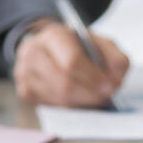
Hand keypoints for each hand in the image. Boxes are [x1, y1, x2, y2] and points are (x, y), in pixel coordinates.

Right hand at [12, 19, 129, 107]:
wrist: (49, 47)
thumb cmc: (77, 46)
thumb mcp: (99, 42)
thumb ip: (115, 57)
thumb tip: (117, 79)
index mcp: (53, 35)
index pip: (72, 61)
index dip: (93, 77)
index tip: (111, 86)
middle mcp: (33, 52)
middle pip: (64, 83)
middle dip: (90, 94)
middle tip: (106, 97)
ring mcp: (24, 73)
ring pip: (59, 98)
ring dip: (83, 103)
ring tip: (97, 98)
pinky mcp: (24, 91)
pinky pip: (52, 107)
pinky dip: (71, 107)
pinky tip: (80, 100)